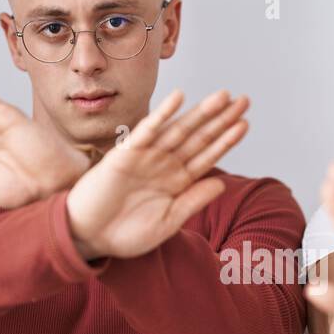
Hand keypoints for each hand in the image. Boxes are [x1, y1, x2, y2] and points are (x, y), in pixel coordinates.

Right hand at [65, 89, 249, 259]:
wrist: (89, 237)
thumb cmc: (126, 233)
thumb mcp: (168, 222)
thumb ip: (193, 201)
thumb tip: (221, 183)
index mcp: (177, 182)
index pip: (207, 156)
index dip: (226, 140)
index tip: (244, 124)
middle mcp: (164, 165)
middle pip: (198, 137)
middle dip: (220, 120)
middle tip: (243, 100)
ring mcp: (146, 157)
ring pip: (178, 130)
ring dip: (200, 113)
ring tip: (222, 97)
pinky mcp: (125, 154)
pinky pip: (147, 131)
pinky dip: (162, 114)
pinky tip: (178, 98)